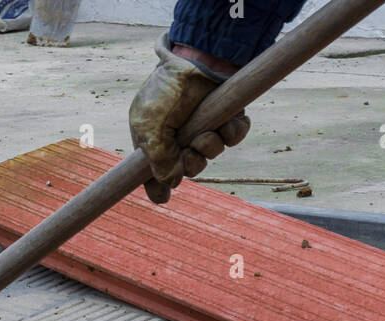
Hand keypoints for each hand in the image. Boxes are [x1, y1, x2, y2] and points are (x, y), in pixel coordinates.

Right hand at [128, 34, 250, 203]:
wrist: (197, 59)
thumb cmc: (167, 89)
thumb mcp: (150, 126)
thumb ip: (157, 159)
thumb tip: (170, 183)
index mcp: (155, 139)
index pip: (155, 172)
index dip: (158, 187)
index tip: (163, 198)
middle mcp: (180, 136)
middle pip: (188, 169)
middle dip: (191, 166)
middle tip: (190, 154)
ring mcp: (204, 126)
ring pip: (211, 155)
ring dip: (210, 149)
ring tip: (206, 133)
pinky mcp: (227, 117)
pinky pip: (234, 138)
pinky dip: (232, 135)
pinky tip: (227, 125)